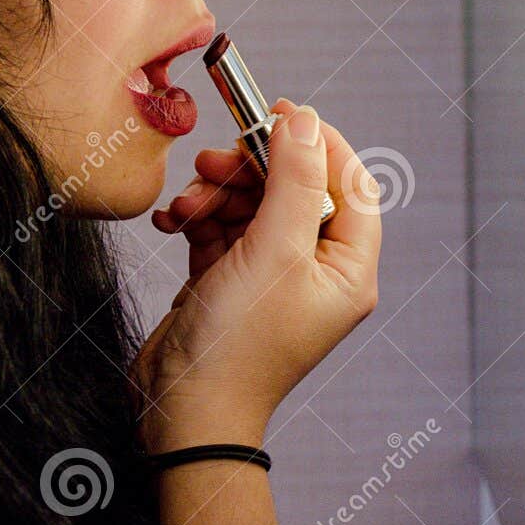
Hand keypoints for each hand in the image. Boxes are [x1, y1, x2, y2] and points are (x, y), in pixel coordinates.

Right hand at [131, 98, 383, 452]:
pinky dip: (198, 218)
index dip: (317, 143)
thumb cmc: (237, 347)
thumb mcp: (273, 250)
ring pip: (252, 203)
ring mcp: (273, 276)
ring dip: (217, 193)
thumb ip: (293, 179)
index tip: (279, 112)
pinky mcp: (231, 280)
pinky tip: (174, 222)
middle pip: (294, 188)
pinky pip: (222, 228)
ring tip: (188, 204)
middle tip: (215, 160)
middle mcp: (317, 270)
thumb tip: (304, 120)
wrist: (180, 412)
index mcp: (348, 267)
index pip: (350, 183)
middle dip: (252, 168)